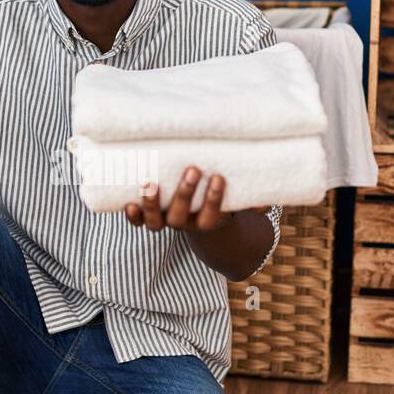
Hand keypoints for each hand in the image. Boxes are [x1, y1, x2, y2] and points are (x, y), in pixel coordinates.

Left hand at [124, 166, 268, 232]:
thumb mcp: (239, 201)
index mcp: (209, 222)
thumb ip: (253, 201)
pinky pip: (138, 222)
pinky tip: (128, 203)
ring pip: (156, 223)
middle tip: (192, 169)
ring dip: (153, 205)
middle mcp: (185, 224)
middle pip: (182, 217)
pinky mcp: (149, 217)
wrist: (200, 213)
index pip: (212, 216)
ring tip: (151, 183)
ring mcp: (165, 222)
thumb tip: (264, 205)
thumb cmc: (222, 200)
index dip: (214, 199)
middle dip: (185, 194)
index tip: (218, 177)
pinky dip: (133, 216)